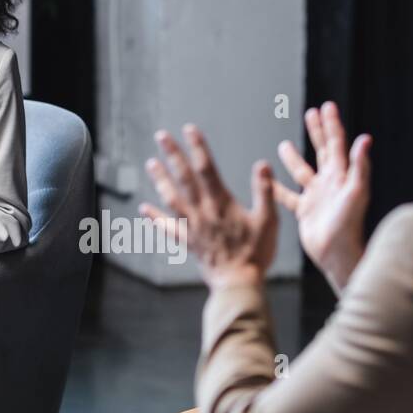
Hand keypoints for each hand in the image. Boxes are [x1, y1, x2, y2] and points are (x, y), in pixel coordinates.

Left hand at [139, 124, 277, 288]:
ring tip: (150, 163)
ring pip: (172, 198)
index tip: (189, 129)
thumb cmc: (256, 252)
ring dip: (161, 180)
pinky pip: (168, 228)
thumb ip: (265, 191)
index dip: (198, 147)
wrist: (238, 283)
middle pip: (184, 178)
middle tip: (161, 136)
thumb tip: (263, 164)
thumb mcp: (268, 220)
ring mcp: (192, 226)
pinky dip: (155, 218)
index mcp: (221, 202)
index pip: (207, 168)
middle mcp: (202, 211)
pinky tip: (143, 209)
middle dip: (173, 155)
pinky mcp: (188, 242)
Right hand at [274, 101, 371, 294]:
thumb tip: (365, 139)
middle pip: (322, 151)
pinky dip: (278, 189)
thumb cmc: (349, 224)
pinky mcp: (306, 211)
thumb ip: (359, 166)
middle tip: (311, 112)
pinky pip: (289, 197)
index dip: (331, 124)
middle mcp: (329, 183)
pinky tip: (269, 182)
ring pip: (302, 172)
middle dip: (317, 131)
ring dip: (294, 158)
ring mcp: (317, 197)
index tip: (326, 106)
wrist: (337, 254)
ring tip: (283, 145)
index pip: (335, 144)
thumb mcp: (356, 192)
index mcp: (340, 176)